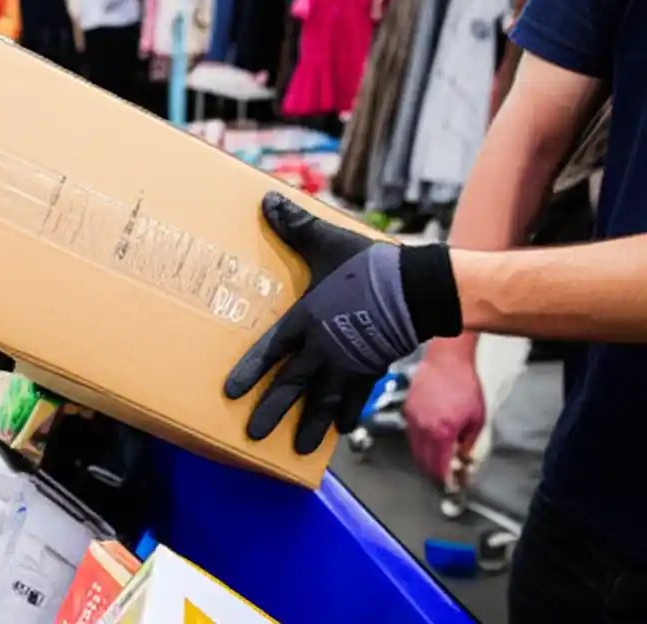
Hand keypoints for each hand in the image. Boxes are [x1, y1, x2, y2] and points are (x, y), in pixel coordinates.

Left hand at [224, 193, 462, 453]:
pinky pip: (357, 398)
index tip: (230, 393)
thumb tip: (266, 201)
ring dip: (309, 425)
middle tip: (254, 434)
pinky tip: (340, 432)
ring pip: (323, 401)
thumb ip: (295, 226)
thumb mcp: (326, 242)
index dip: (249, 372)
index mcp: (305, 320)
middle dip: (272, 411)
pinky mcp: (373, 367)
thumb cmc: (369, 265)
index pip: (269, 352)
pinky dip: (348, 415)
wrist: (418, 287)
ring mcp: (348, 362)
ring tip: (298, 449)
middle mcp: (322, 348)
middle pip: (291, 385)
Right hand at [405, 342, 484, 482]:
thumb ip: (469, 442)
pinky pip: (411, 434)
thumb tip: (463, 457)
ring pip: (414, 448)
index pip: (437, 465)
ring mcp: (411, 420)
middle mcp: (422, 429)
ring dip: (425, 457)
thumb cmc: (465, 386)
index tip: (449, 485)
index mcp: (441, 433)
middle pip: (422, 461)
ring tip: (437, 459)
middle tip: (442, 476)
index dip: (442, 479)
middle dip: (432, 472)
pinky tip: (430, 440)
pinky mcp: (407, 410)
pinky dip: (419, 442)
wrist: (446, 361)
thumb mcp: (477, 418)